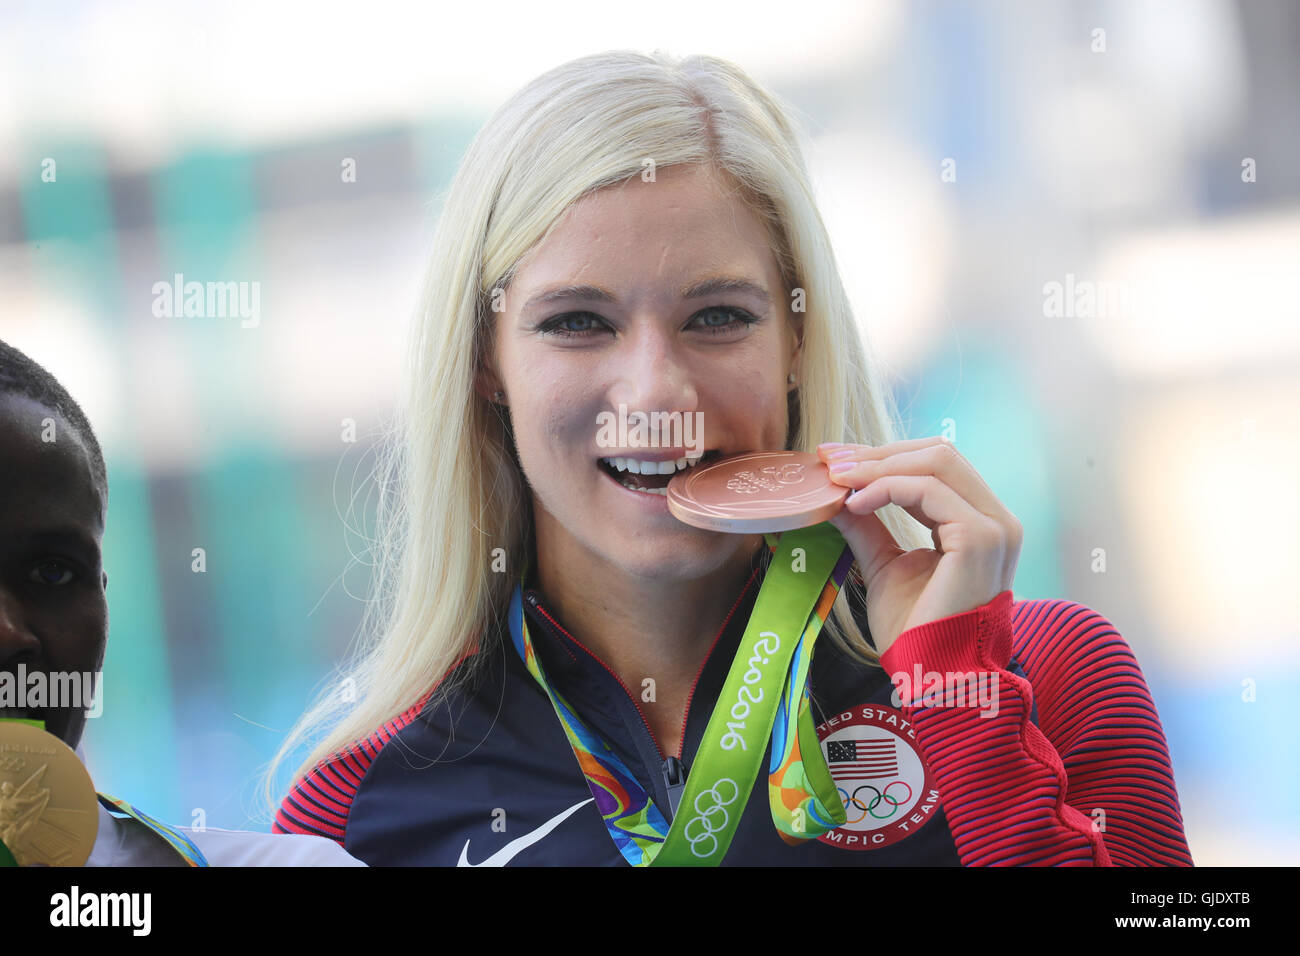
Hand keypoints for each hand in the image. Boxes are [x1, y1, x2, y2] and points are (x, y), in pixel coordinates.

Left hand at [816, 438, 1021, 658]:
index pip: (936, 467)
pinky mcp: (979, 538)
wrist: (932, 674)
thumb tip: (836, 495)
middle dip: (879, 453)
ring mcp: (994, 527)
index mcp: (979, 523)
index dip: (886, 457)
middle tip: (831, 461)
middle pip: (939, 454)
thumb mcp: (885, 565)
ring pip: (936, 462)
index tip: (837, 459)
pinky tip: (855, 503)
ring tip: (839, 480)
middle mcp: (996, 520)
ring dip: (879, 466)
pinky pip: (927, 490)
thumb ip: (867, 526)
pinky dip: (886, 488)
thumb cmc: (915, 630)